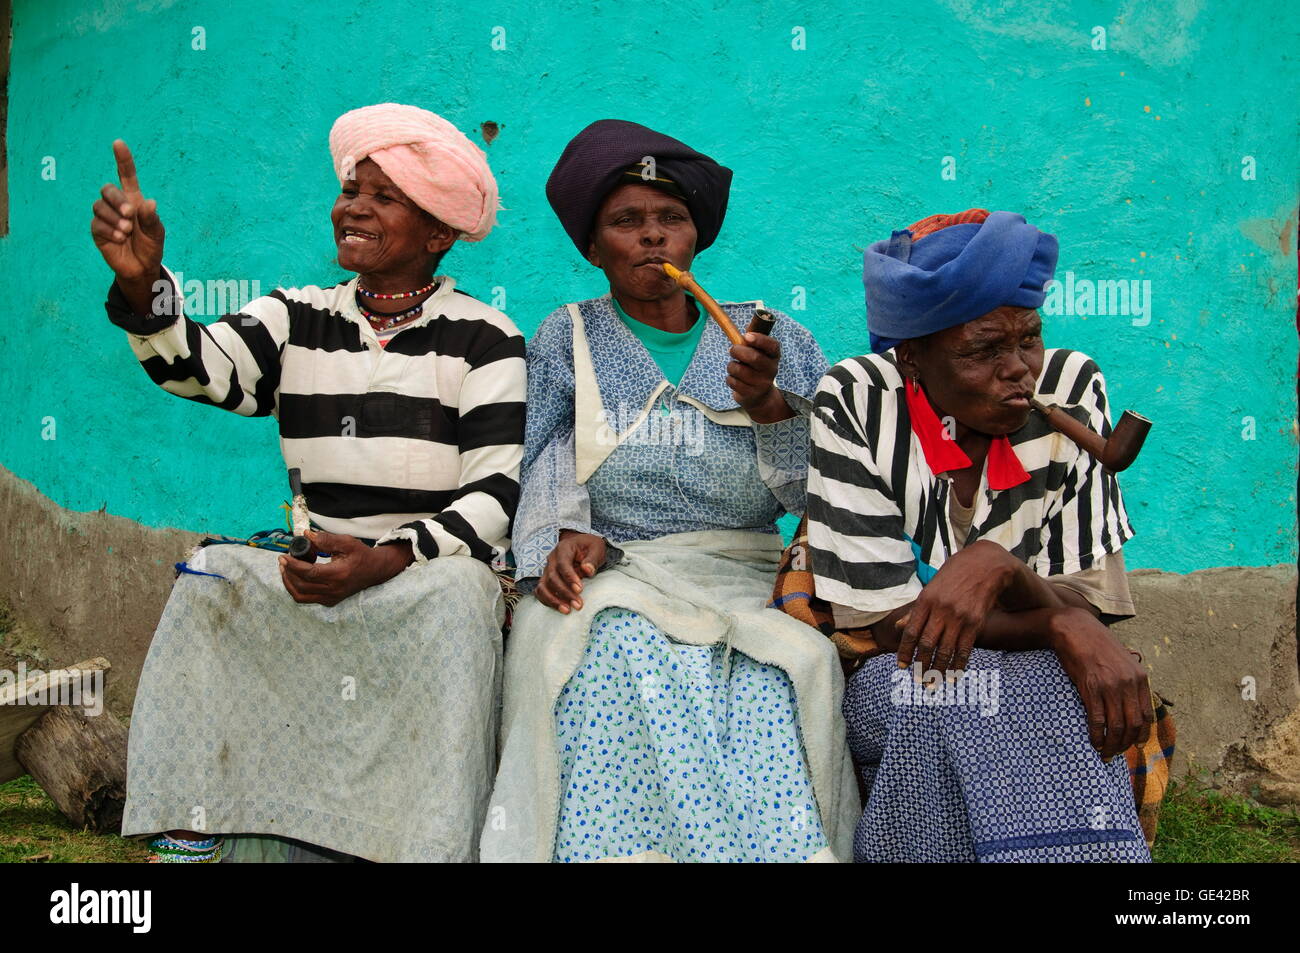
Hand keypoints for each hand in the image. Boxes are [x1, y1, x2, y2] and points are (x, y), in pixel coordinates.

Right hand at [90, 141, 165, 308]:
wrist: (142, 268)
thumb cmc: (151, 246)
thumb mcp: (157, 233)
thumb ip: (152, 218)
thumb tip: (149, 202)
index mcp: (134, 199)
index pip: (126, 175)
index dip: (123, 159)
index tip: (118, 143)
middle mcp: (118, 205)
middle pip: (108, 189)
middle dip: (117, 200)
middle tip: (130, 215)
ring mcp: (106, 217)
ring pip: (99, 206)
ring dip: (114, 218)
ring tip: (127, 232)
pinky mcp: (98, 230)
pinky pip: (97, 224)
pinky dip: (109, 230)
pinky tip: (119, 238)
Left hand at [278, 530, 412, 606]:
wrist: (375, 571)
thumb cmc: (361, 555)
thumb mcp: (347, 542)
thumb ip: (327, 539)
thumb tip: (307, 535)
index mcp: (339, 574)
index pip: (309, 573)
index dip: (293, 565)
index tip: (284, 556)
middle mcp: (334, 589)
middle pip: (301, 585)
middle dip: (288, 572)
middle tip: (283, 560)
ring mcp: (331, 597)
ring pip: (300, 595)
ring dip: (289, 583)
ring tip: (285, 569)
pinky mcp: (329, 601)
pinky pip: (306, 598)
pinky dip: (296, 589)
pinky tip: (294, 577)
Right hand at [536, 530, 605, 613]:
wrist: (581, 546)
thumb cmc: (590, 547)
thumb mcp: (596, 547)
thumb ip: (592, 559)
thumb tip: (587, 570)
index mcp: (563, 548)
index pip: (562, 564)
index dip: (569, 577)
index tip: (580, 589)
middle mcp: (552, 559)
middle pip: (552, 577)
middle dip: (565, 592)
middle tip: (578, 604)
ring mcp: (547, 570)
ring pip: (543, 586)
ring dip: (554, 600)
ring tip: (567, 610)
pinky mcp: (546, 579)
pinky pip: (541, 591)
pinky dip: (547, 601)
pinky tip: (560, 609)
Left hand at [727, 332, 791, 422]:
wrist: (760, 396)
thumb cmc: (754, 367)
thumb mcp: (757, 353)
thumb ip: (750, 341)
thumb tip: (738, 330)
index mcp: (773, 356)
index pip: (772, 346)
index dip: (760, 339)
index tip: (746, 336)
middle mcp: (771, 370)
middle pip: (754, 357)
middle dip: (738, 350)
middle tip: (732, 350)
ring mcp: (762, 383)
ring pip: (739, 369)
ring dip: (731, 366)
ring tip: (734, 367)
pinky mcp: (751, 394)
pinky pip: (733, 382)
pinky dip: (730, 378)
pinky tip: (736, 379)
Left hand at [896, 540, 1018, 674]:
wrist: (985, 565)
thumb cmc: (953, 577)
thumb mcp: (931, 588)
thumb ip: (916, 610)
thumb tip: (899, 627)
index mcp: (926, 600)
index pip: (911, 631)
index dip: (905, 651)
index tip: (901, 666)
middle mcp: (941, 609)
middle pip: (927, 644)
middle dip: (921, 666)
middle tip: (917, 681)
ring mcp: (959, 617)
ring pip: (946, 651)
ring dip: (938, 671)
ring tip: (932, 684)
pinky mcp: (976, 623)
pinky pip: (965, 650)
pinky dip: (958, 666)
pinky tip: (953, 677)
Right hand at [1050, 607, 1153, 760]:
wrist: (1075, 629)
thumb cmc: (1097, 645)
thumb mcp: (1122, 661)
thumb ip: (1130, 681)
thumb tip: (1131, 702)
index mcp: (1140, 678)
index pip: (1146, 716)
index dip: (1141, 734)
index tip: (1134, 744)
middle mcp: (1128, 683)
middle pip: (1133, 724)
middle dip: (1126, 743)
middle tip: (1117, 753)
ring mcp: (1110, 686)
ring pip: (1116, 726)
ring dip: (1112, 744)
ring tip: (1105, 752)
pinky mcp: (1090, 688)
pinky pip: (1097, 719)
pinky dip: (1096, 735)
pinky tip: (1094, 742)